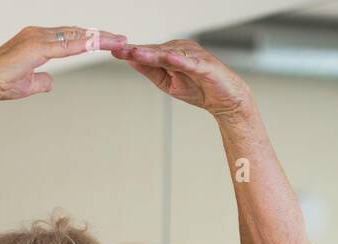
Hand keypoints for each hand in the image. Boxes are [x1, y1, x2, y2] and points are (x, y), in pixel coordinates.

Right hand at [0, 25, 126, 104]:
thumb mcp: (28, 84)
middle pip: (76, 32)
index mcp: (36, 39)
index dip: (88, 39)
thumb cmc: (0, 84)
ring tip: (119, 42)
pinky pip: (66, 45)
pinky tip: (99, 45)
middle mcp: (38, 33)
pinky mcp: (36, 47)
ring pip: (75, 35)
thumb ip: (41, 81)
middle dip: (100, 36)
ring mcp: (37, 37)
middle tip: (121, 39)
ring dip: (98, 39)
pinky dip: (84, 44)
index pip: (69, 36)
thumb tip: (51, 82)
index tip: (107, 42)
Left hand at [113, 40, 250, 118]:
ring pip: (169, 54)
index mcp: (171, 53)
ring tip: (135, 53)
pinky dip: (180, 60)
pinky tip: (168, 58)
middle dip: (136, 50)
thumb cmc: (197, 89)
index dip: (130, 52)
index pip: (147, 52)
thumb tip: (130, 60)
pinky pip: (190, 62)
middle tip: (117, 50)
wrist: (225, 100)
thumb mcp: (166, 82)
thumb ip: (150, 70)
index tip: (112, 51)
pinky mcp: (205, 66)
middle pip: (155, 50)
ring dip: (152, 53)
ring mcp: (194, 56)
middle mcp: (181, 50)